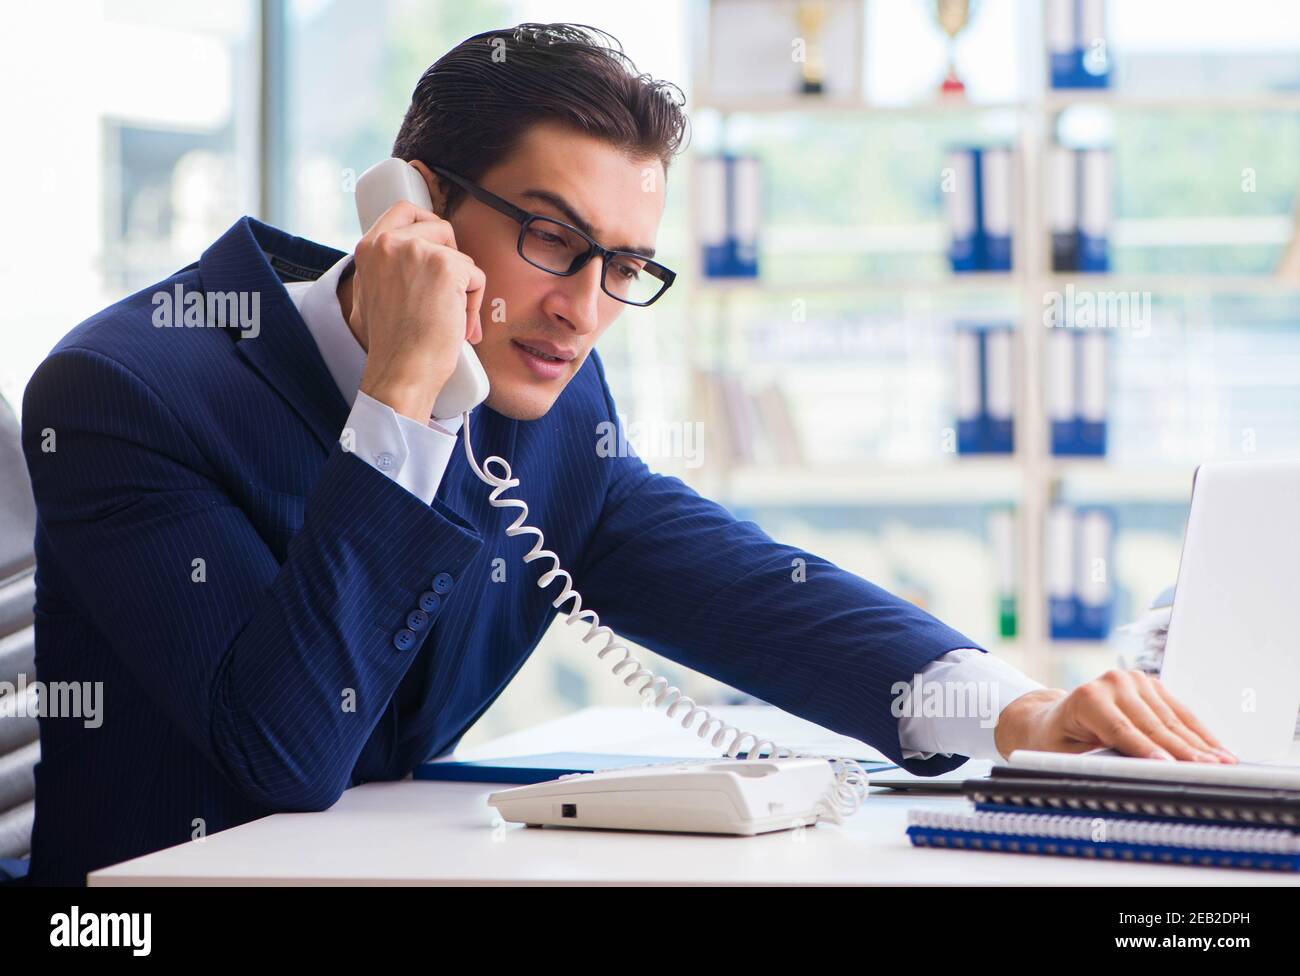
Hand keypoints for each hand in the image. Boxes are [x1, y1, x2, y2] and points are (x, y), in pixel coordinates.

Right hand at [351, 200, 484, 422]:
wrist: (401, 370)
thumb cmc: (389, 345)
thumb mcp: (367, 297)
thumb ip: (382, 271)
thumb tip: (401, 262)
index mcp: (369, 247)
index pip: (405, 210)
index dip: (428, 222)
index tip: (439, 242)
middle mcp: (390, 242)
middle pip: (440, 227)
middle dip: (452, 256)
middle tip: (449, 289)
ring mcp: (418, 251)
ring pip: (460, 256)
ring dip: (463, 288)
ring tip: (448, 318)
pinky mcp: (446, 266)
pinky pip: (476, 276)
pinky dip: (474, 303)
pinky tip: (458, 325)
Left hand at [993, 669, 1237, 762]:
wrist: (1051, 718)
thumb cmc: (1056, 741)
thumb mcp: (1066, 755)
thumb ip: (1095, 759)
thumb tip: (1128, 771)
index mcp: (1088, 698)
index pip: (1123, 730)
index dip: (1147, 750)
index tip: (1169, 766)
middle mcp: (1112, 683)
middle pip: (1154, 725)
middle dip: (1184, 751)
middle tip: (1211, 771)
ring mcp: (1133, 681)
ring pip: (1172, 719)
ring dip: (1199, 743)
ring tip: (1224, 763)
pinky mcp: (1150, 686)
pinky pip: (1179, 711)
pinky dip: (1198, 732)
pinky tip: (1216, 748)